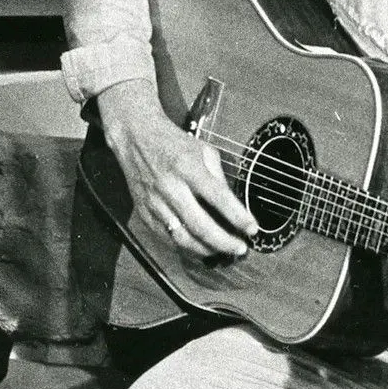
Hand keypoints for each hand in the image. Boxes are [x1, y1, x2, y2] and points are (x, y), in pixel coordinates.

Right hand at [99, 80, 256, 259]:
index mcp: (188, 167)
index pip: (218, 197)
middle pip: (200, 225)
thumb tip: (233, 206)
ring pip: (182, 238)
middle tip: (240, 249)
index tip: (252, 228)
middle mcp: (170, 186)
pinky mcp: (144, 212)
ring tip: (222, 252)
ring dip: (205, 250)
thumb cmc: (173, 143)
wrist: (135, 137)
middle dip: (224, 242)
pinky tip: (198, 248)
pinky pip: (166, 238)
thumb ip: (218, 177)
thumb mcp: (203, 150)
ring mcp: (154, 202)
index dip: (237, 216)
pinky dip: (184, 247)